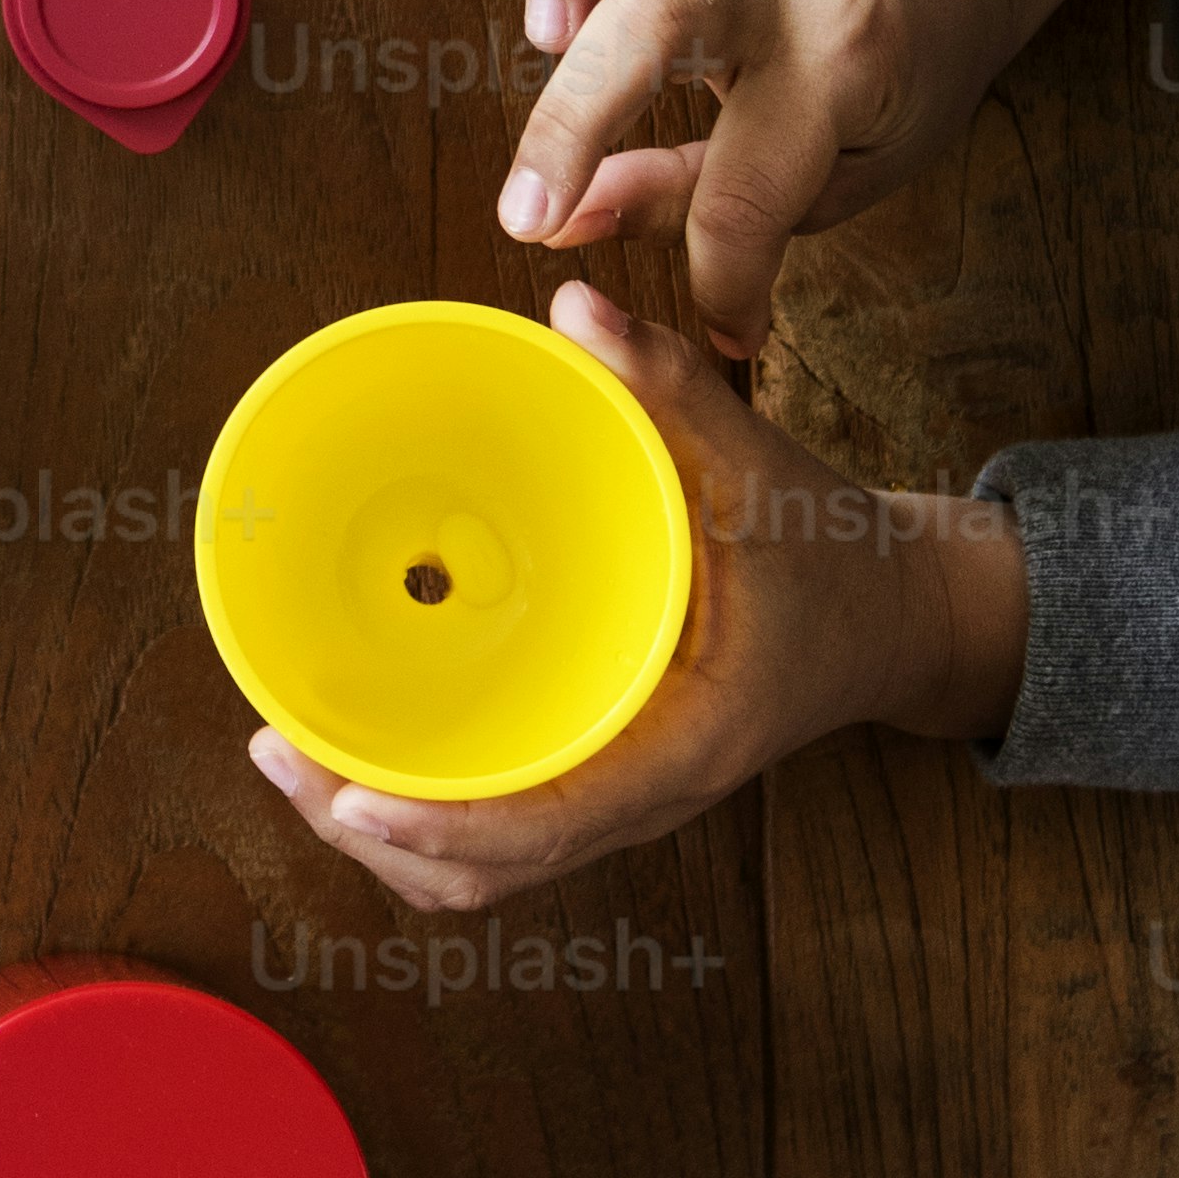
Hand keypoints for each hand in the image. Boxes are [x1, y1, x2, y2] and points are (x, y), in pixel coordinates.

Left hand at [244, 287, 1026, 902]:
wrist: (901, 613)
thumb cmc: (831, 552)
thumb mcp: (760, 465)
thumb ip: (669, 386)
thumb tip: (572, 306)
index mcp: (681, 748)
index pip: (545, 828)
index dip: (441, 828)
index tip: (347, 798)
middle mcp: (642, 794)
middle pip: (488, 871)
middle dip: (375, 833)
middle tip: (277, 752)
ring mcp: (620, 792)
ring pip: (487, 862)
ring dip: (386, 828)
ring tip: (291, 753)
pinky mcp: (604, 768)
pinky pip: (505, 817)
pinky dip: (430, 800)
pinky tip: (364, 737)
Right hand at [478, 0, 1086, 346]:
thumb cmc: (893, 82)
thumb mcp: (844, 170)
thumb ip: (700, 202)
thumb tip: (569, 229)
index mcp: (842, 62)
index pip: (752, 192)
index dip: (721, 279)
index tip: (721, 323)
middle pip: (659, 21)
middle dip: (574, 123)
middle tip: (522, 214)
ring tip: (537, 31)